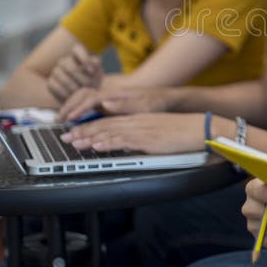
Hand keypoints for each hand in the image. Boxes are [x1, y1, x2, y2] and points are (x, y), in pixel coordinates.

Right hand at [47, 45, 102, 101]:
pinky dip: (65, 92)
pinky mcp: (51, 82)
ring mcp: (56, 71)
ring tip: (81, 91)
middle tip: (89, 85)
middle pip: (68, 64)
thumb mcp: (98, 72)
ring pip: (60, 75)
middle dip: (80, 76)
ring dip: (73, 85)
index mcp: (77, 55)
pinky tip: (73, 96)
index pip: (77, 49)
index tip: (92, 71)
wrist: (84, 96)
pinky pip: (55, 85)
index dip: (84, 58)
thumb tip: (92, 63)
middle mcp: (65, 61)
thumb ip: (96, 64)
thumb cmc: (93, 80)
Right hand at [57, 87, 169, 121]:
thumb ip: (124, 105)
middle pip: (83, 95)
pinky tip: (75, 119)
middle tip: (58, 119)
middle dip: (69, 106)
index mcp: (116, 93)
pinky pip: (90, 104)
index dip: (79, 108)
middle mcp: (111, 93)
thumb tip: (104, 103)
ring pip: (85, 98)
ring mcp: (110, 97)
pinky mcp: (111, 102)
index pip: (91, 98)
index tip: (69, 118)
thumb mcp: (144, 106)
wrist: (167, 98)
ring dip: (72, 107)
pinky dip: (80, 110)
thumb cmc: (157, 102)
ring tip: (62, 119)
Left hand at [59, 113, 205, 153]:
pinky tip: (98, 146)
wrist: (200, 128)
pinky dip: (109, 142)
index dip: (90, 127)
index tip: (75, 133)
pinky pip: (125, 140)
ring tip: (75, 143)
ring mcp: (142, 129)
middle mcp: (137, 121)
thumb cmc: (183, 132)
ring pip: (110, 132)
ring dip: (90, 138)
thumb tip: (126, 146)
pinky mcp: (148, 138)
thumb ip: (140, 138)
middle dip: (83, 132)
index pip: (108, 122)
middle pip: (105, 126)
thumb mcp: (157, 133)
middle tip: (66, 139)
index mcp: (138, 119)